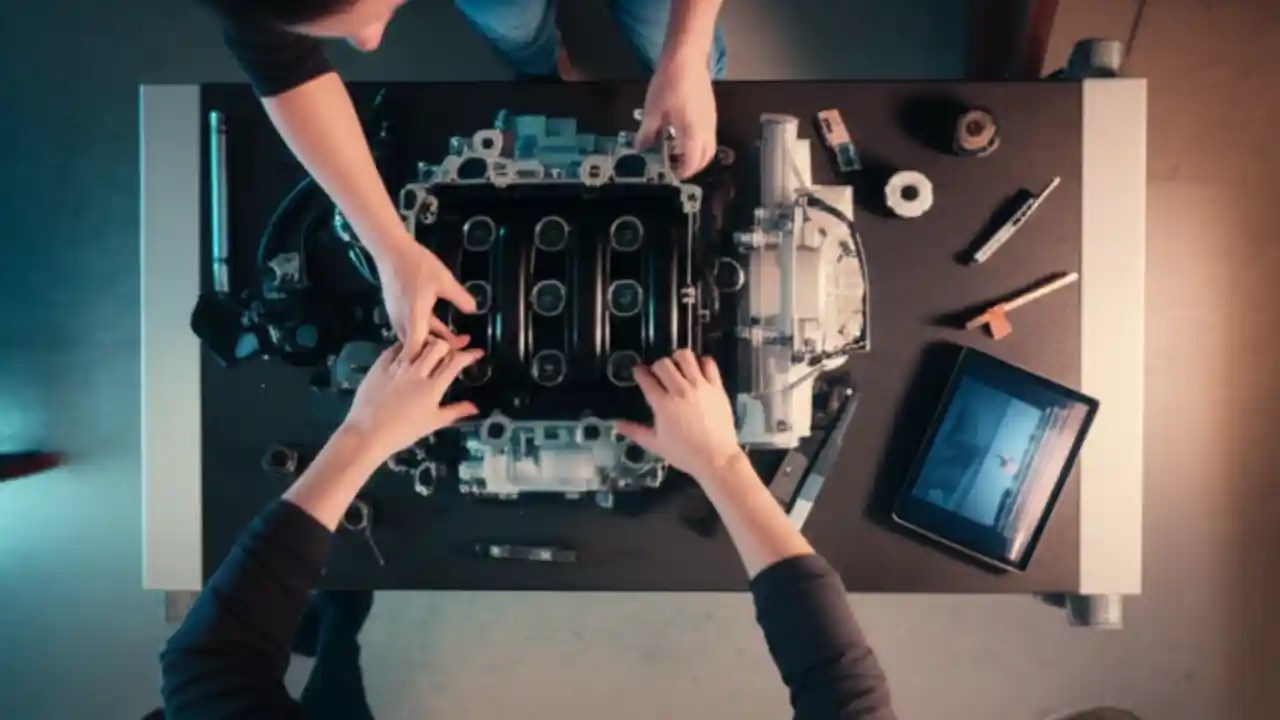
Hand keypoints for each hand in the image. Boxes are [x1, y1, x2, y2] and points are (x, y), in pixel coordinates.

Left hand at [340, 340, 483, 459]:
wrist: (367, 433)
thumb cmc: (403, 432)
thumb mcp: (432, 423)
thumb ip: (455, 412)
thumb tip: (475, 408)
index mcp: (432, 388)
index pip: (455, 363)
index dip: (468, 355)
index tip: (476, 353)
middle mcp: (417, 372)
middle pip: (437, 347)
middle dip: (447, 345)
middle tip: (449, 352)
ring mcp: (397, 367)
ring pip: (417, 343)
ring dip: (427, 343)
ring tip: (429, 349)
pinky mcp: (380, 365)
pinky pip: (396, 348)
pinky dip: (406, 347)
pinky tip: (408, 352)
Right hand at [374, 235, 477, 353]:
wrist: (391, 249)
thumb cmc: (418, 265)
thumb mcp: (445, 281)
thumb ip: (460, 298)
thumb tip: (474, 310)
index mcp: (413, 318)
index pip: (418, 350)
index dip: (435, 356)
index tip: (455, 351)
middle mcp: (401, 322)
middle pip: (416, 346)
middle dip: (438, 349)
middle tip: (459, 343)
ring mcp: (395, 316)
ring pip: (412, 337)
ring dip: (431, 339)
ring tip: (451, 335)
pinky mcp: (394, 309)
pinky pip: (408, 328)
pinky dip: (422, 330)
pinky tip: (436, 323)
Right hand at [615, 350, 742, 482]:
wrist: (716, 458)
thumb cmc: (684, 453)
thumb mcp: (656, 444)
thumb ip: (635, 431)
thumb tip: (616, 424)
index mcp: (663, 404)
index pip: (646, 379)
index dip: (639, 372)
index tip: (638, 372)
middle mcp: (680, 390)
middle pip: (663, 364)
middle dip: (657, 366)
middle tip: (659, 375)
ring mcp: (700, 386)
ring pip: (686, 357)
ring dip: (678, 359)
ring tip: (679, 368)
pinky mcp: (716, 387)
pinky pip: (709, 363)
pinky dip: (702, 363)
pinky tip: (698, 372)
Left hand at [636, 54, 716, 178]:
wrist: (686, 58)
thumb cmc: (670, 82)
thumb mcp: (652, 110)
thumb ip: (647, 132)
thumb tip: (640, 147)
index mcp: (692, 131)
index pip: (692, 161)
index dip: (684, 171)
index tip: (674, 174)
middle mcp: (706, 128)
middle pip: (706, 156)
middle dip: (694, 166)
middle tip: (678, 167)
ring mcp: (711, 119)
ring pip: (710, 146)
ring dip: (698, 154)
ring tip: (680, 152)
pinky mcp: (710, 110)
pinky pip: (709, 134)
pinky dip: (700, 142)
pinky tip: (684, 134)